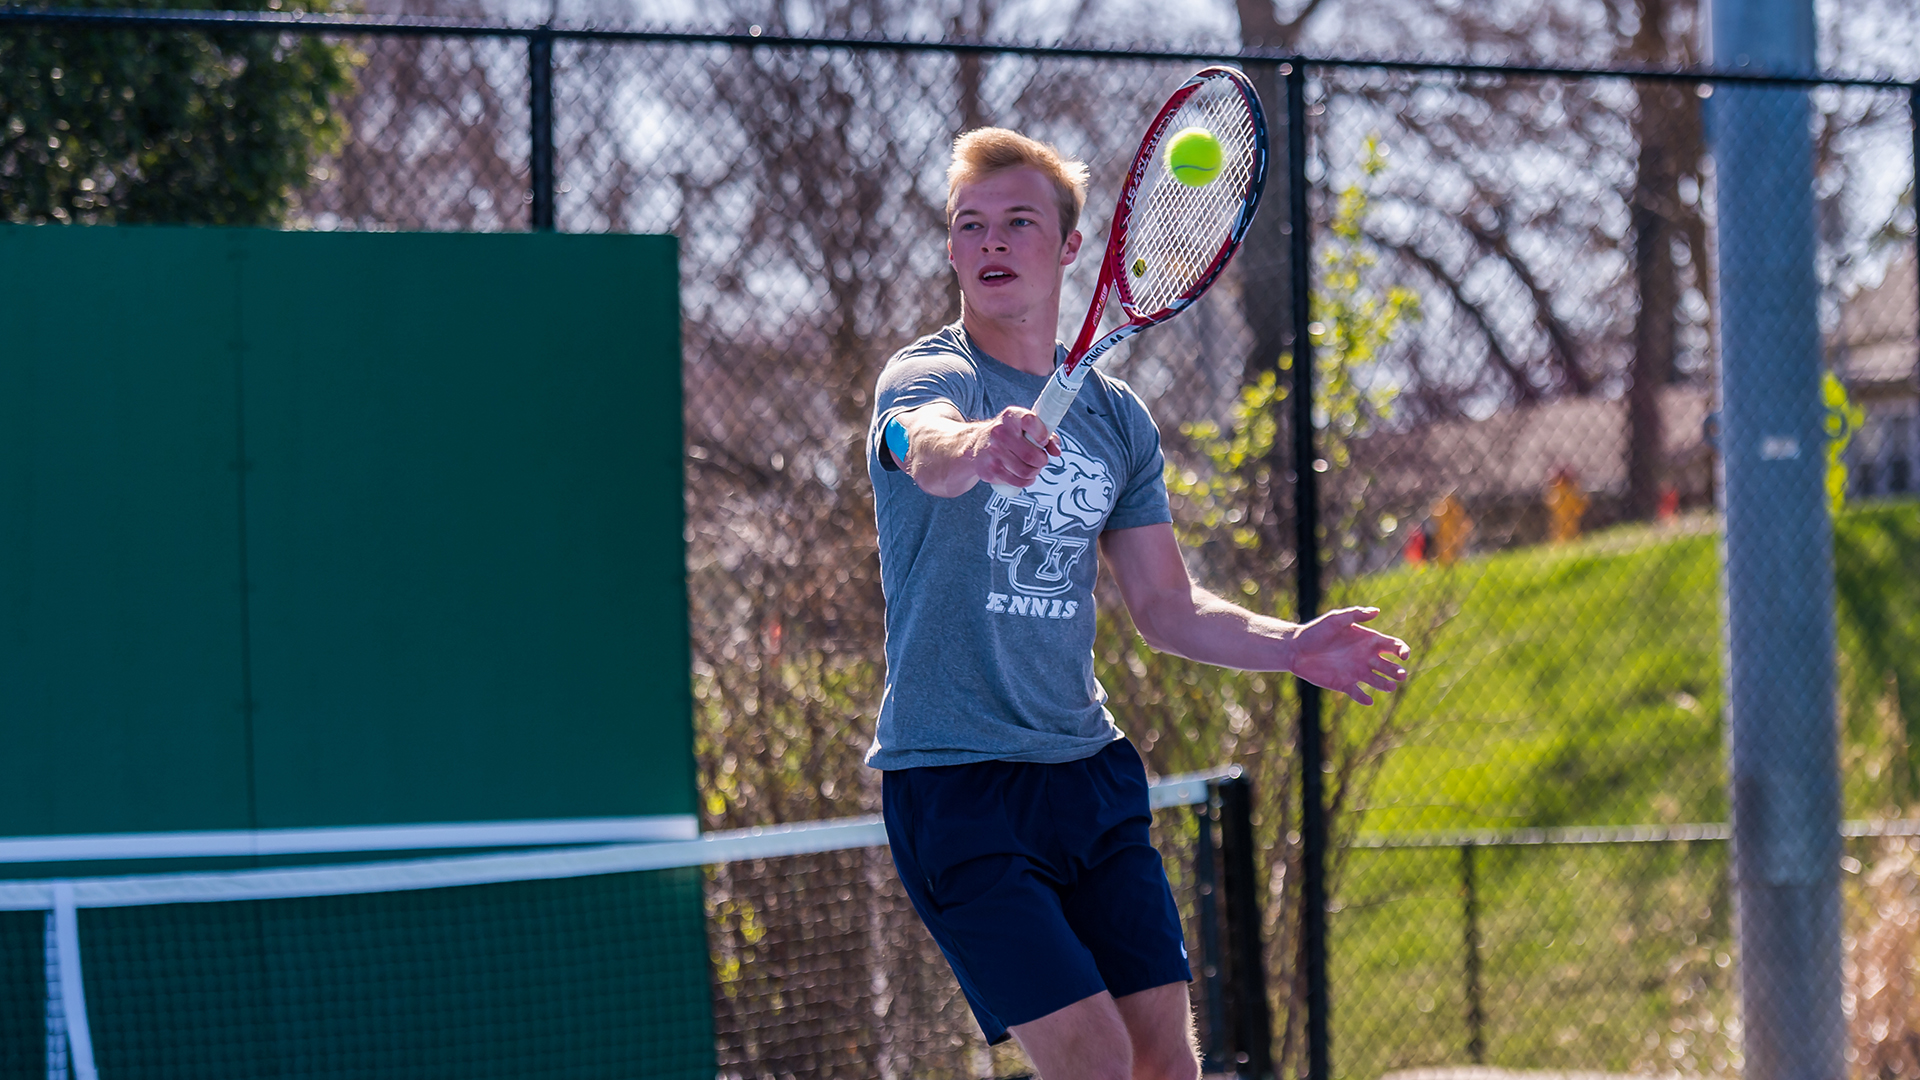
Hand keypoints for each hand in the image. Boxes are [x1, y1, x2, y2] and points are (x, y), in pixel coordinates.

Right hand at [973, 406, 1059, 487]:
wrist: (977, 444)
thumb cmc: (1006, 434)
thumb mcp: (1025, 427)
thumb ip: (1046, 434)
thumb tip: (1056, 450)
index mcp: (1011, 417)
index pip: (1030, 421)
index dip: (1042, 434)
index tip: (1043, 441)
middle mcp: (1000, 432)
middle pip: (1031, 455)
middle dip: (1042, 461)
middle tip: (1040, 459)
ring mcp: (993, 452)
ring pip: (1026, 471)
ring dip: (1034, 472)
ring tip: (1032, 467)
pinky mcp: (989, 469)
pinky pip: (1017, 482)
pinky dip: (1025, 481)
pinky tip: (1024, 476)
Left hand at [1288, 607, 1410, 704]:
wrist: (1296, 649)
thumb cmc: (1316, 631)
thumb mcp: (1335, 619)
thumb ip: (1355, 614)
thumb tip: (1376, 611)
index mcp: (1369, 641)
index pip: (1393, 646)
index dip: (1402, 650)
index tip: (1403, 655)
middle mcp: (1366, 657)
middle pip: (1389, 666)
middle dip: (1397, 671)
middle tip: (1400, 675)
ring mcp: (1357, 672)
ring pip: (1378, 681)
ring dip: (1386, 685)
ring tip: (1390, 687)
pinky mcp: (1345, 684)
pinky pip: (1358, 693)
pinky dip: (1364, 698)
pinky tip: (1368, 700)